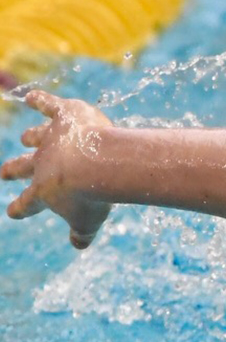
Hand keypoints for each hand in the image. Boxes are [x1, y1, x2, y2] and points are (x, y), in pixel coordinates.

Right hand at [3, 90, 116, 248]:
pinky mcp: (66, 116)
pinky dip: (40, 100)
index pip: (30, 203)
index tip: (13, 212)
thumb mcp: (89, 221)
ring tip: (26, 137)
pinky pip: (50, 104)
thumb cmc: (93, 196)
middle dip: (13, 170)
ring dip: (31, 136)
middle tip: (3, 172)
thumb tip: (79, 245)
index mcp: (44, 190)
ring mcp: (53, 138)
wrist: (98, 165)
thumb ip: (82, 233)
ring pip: (37, 136)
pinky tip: (32, 96)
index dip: (21, 208)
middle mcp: (43, 162)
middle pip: (24, 167)